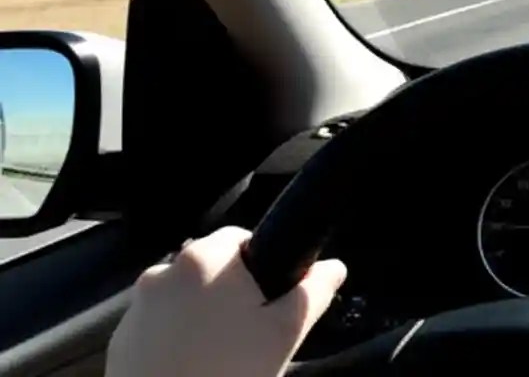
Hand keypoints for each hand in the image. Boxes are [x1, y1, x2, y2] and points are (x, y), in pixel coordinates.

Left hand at [106, 226, 346, 376]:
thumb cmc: (231, 371)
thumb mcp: (285, 333)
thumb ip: (313, 291)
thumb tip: (334, 267)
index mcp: (203, 259)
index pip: (240, 237)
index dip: (262, 267)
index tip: (269, 301)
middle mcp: (162, 272)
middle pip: (210, 269)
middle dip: (230, 293)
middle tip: (249, 332)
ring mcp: (135, 308)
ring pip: (183, 298)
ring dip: (201, 315)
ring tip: (220, 354)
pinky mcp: (120, 340)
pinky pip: (158, 326)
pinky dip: (175, 338)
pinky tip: (193, 366)